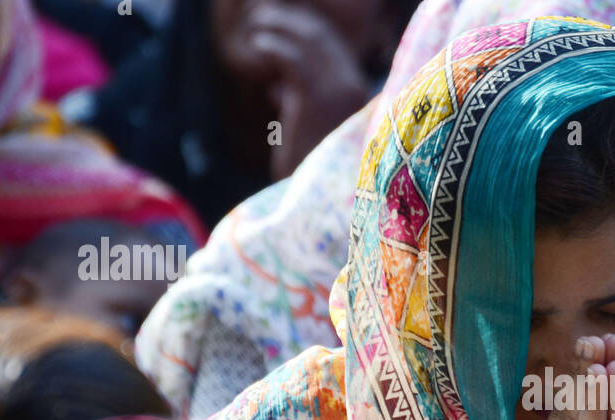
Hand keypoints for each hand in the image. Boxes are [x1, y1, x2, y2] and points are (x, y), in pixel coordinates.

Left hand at [246, 2, 374, 177]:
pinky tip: (258, 45)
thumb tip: (279, 89)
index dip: (307, 33)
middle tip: (265, 16)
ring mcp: (337, 92)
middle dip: (293, 22)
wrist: (318, 206)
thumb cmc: (312, 177)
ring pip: (308, 41)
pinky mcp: (315, 98)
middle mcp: (353, 90)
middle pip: (323, 39)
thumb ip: (301, 107)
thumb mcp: (310, 135)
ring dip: (280, 27)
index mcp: (357, 98)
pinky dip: (273, 46)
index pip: (335, 51)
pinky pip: (292, 58)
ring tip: (257, 24)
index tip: (284, 26)